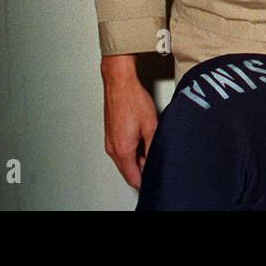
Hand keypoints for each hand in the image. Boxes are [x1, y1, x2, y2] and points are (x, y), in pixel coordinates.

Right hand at [101, 54, 157, 188]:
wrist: (120, 84)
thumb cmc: (133, 100)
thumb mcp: (151, 126)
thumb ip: (153, 148)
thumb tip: (156, 160)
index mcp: (122, 150)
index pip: (133, 178)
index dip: (145, 181)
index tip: (154, 178)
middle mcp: (113, 148)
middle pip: (127, 171)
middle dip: (142, 170)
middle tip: (156, 159)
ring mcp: (110, 141)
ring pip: (124, 160)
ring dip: (137, 159)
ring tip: (150, 146)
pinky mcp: (111, 134)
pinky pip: (121, 150)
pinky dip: (131, 151)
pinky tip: (141, 140)